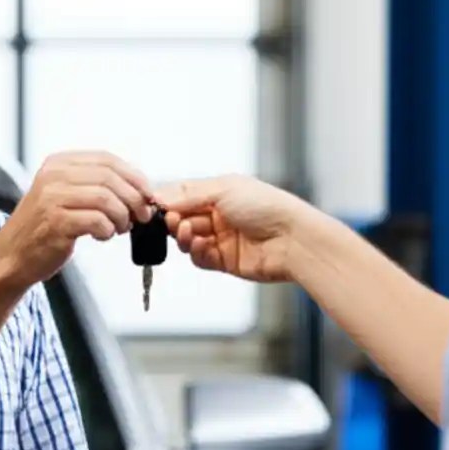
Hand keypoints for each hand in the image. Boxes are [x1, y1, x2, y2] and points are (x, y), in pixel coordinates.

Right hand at [0, 151, 154, 286]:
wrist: (13, 256)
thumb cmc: (46, 228)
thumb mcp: (65, 195)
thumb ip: (95, 186)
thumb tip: (141, 189)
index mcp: (58, 163)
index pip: (107, 159)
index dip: (134, 176)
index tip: (148, 194)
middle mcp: (53, 176)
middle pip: (110, 177)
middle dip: (134, 198)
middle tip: (142, 216)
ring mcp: (52, 198)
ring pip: (106, 198)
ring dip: (122, 216)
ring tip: (119, 228)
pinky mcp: (55, 222)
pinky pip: (97, 221)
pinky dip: (108, 230)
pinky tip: (102, 236)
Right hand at [155, 174, 314, 282]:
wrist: (293, 239)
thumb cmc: (267, 206)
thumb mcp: (224, 189)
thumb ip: (189, 195)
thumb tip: (160, 196)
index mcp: (219, 193)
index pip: (183, 195)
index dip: (168, 201)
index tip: (154, 204)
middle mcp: (219, 215)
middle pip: (182, 218)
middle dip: (173, 219)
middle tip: (171, 220)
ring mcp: (221, 238)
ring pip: (188, 239)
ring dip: (183, 236)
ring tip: (186, 231)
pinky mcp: (225, 260)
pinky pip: (200, 258)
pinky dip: (196, 252)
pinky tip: (201, 245)